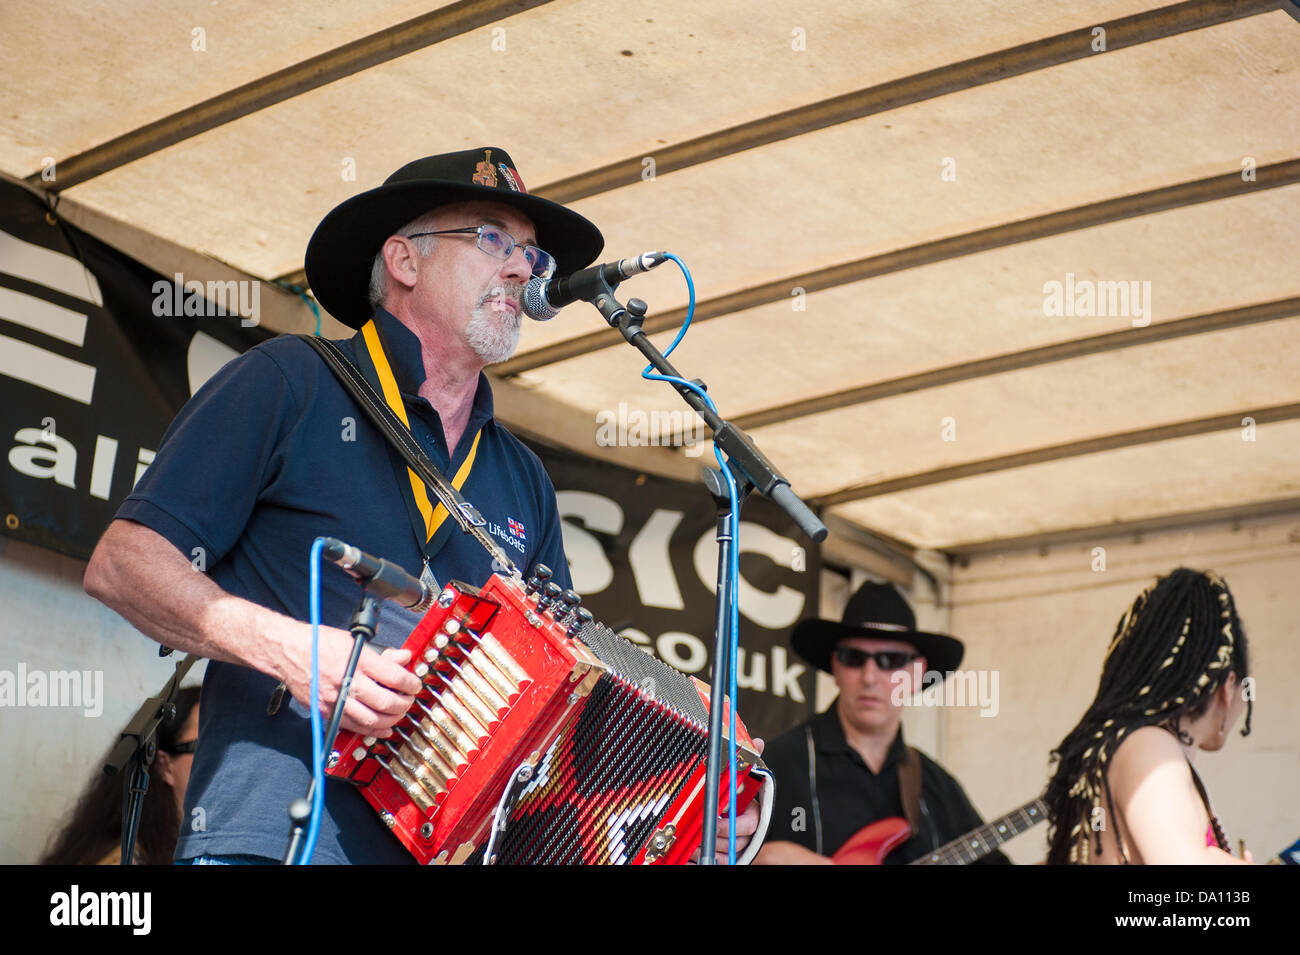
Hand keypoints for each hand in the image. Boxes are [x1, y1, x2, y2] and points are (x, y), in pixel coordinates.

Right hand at [276, 620, 421, 736]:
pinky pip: (354, 727)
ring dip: (391, 719)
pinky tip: (383, 729)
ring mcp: (335, 699)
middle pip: (385, 701)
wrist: (288, 652)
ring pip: (371, 719)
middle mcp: (346, 681)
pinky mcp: (326, 711)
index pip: (393, 677)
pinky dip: (372, 731)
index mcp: (356, 660)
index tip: (415, 684)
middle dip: (403, 704)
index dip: (410, 683)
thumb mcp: (354, 640)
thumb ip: (381, 653)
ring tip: (399, 713)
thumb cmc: (319, 643)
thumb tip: (403, 658)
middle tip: (409, 700)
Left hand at [689, 737, 764, 863]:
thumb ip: (746, 763)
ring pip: (724, 853)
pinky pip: (717, 862)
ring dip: (706, 848)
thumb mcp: (739, 778)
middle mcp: (746, 835)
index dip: (730, 825)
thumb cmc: (735, 795)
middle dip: (714, 837)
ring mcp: (736, 848)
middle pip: (734, 842)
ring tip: (689, 842)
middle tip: (696, 832)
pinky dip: (703, 859)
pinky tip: (690, 853)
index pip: (748, 825)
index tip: (713, 822)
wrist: (731, 812)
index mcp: (753, 816)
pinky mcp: (724, 857)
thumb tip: (760, 741)